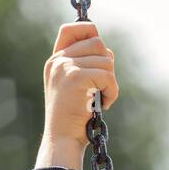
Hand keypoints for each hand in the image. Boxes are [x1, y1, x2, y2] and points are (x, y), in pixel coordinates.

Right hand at [41, 21, 118, 148]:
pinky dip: (112, 91)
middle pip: (96, 42)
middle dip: (107, 65)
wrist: (62, 140)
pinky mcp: (76, 77)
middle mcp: (59, 60)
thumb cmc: (73, 121)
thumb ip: (84, 68)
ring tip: (103, 99)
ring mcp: (66, 67)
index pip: (72, 29)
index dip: (90, 33)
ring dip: (111, 81)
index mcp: (55, 61)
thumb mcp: (74, 89)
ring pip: (105, 58)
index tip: (98, 58)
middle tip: (103, 87)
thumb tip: (107, 53)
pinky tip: (105, 104)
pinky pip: (107, 76)